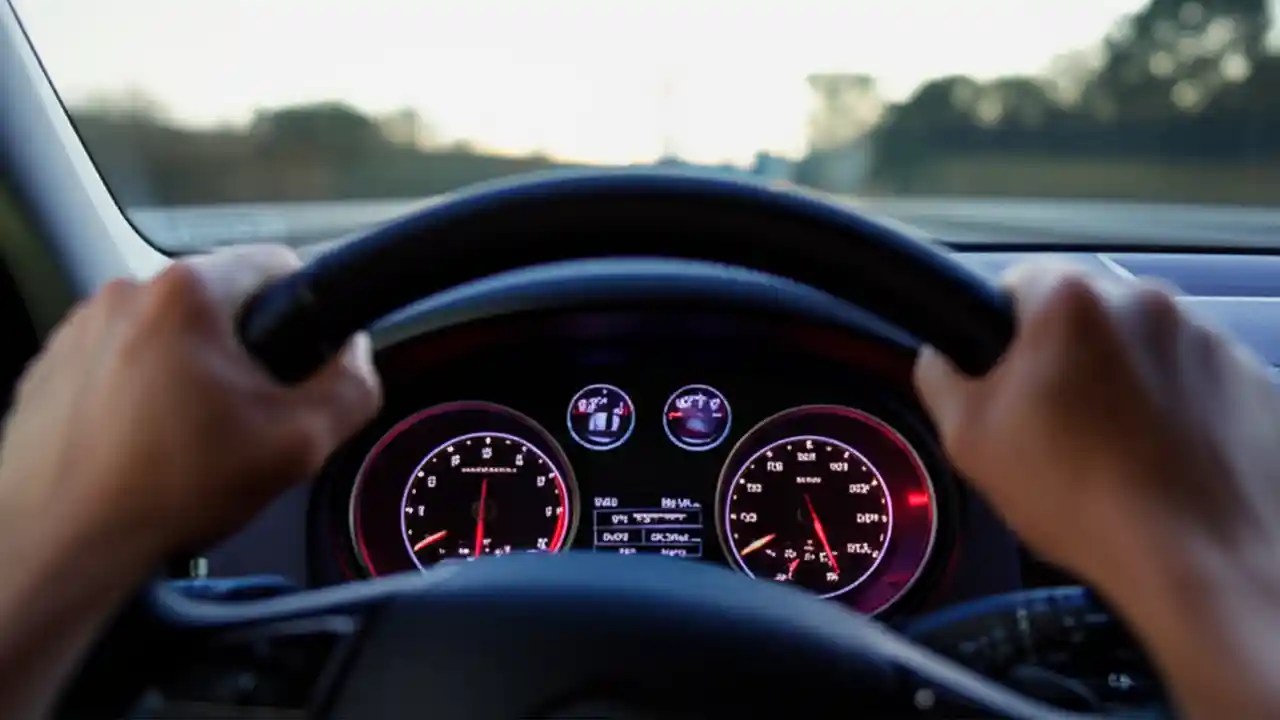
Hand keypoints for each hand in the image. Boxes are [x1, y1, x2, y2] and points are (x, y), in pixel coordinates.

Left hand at [0, 245, 379, 718]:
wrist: (60, 544)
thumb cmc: (171, 489)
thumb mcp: (298, 444)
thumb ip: (350, 388)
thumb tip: (356, 357)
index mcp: (188, 293)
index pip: (278, 264)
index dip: (308, 313)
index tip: (303, 364)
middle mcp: (125, 294)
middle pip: (220, 305)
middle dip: (243, 354)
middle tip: (247, 419)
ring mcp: (78, 330)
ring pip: (167, 337)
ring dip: (189, 375)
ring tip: (191, 442)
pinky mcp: (49, 369)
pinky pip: (119, 365)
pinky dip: (141, 396)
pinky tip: (146, 449)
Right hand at [914, 261, 1279, 717]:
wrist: (1198, 561)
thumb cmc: (1084, 501)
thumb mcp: (968, 440)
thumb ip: (939, 378)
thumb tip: (940, 359)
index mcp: (1071, 302)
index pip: (1017, 282)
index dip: (1001, 333)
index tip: (1006, 375)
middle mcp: (1146, 303)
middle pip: (1085, 315)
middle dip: (1066, 358)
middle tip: (1052, 424)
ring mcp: (1208, 338)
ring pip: (1142, 346)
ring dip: (1122, 381)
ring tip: (1110, 451)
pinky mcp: (1250, 378)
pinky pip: (1194, 379)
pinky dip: (1175, 407)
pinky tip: (1156, 458)